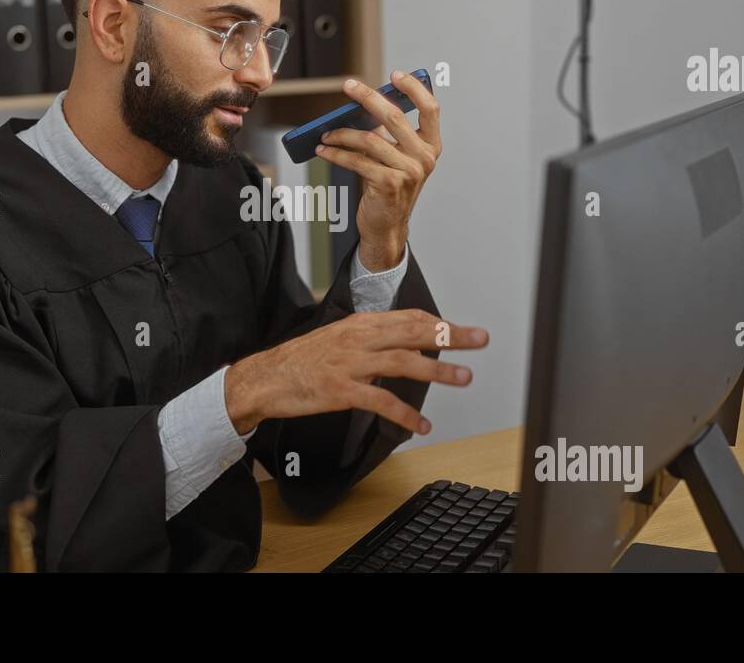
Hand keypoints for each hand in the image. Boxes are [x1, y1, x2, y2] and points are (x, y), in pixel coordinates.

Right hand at [224, 309, 487, 436]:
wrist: (264, 378)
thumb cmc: (300, 361)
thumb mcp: (337, 339)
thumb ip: (369, 340)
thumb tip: (398, 344)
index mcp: (359, 324)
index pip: (408, 318)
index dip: (439, 323)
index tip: (462, 330)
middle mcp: (358, 339)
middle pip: (413, 332)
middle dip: (450, 336)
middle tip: (479, 339)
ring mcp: (350, 364)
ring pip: (404, 362)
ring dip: (438, 371)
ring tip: (464, 378)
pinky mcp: (341, 390)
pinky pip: (381, 401)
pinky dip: (405, 414)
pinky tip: (421, 425)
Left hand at [315, 70, 441, 271]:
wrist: (388, 226)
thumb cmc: (391, 188)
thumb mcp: (399, 158)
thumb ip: (389, 133)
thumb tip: (361, 106)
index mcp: (431, 146)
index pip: (430, 108)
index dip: (414, 88)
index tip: (394, 75)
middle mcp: (424, 157)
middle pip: (394, 117)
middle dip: (368, 97)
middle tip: (349, 86)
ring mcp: (408, 172)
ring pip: (369, 139)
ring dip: (342, 133)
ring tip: (326, 134)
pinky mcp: (388, 184)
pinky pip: (356, 160)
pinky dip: (336, 154)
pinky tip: (324, 150)